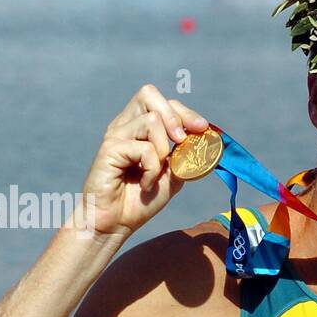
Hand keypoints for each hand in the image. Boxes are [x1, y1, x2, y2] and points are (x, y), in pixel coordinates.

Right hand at [80, 84, 209, 239]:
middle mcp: (125, 125)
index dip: (185, 112)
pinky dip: (152, 169)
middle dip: (174, 115)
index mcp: (139, 128)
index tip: (202, 128)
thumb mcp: (173, 175)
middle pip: (149, 94)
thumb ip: (186, 156)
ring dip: (163, 150)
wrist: (116, 223)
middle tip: (181, 140)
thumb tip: (206, 139)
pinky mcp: (109, 148)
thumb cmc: (141, 200)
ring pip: (152, 120)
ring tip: (155, 174)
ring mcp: (116, 135)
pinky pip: (145, 148)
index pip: (163, 102)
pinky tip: (144, 184)